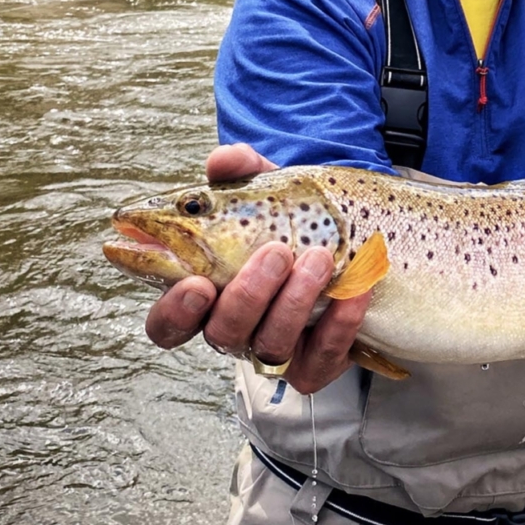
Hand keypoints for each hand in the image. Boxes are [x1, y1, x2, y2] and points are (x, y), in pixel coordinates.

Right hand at [143, 143, 372, 394]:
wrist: (355, 242)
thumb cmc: (295, 219)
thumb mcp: (270, 190)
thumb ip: (243, 171)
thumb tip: (223, 160)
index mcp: (208, 292)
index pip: (169, 320)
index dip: (174, 310)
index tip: (195, 282)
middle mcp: (236, 327)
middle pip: (220, 333)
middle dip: (247, 294)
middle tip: (276, 252)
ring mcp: (277, 349)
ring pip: (271, 345)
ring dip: (294, 300)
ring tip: (319, 258)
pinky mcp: (318, 364)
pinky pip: (324, 356)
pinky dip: (340, 323)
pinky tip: (354, 290)